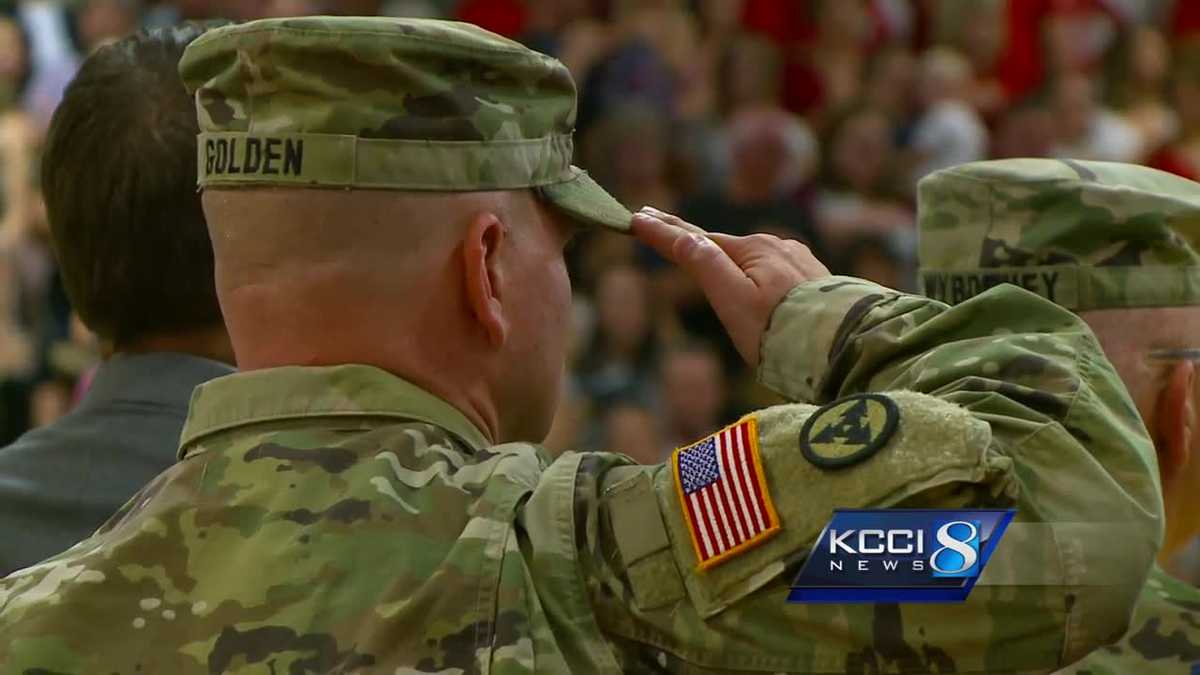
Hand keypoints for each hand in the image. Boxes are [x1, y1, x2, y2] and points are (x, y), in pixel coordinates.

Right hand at [631, 207, 829, 366]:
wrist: (847, 346)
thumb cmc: (783, 331)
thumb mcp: (735, 301)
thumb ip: (708, 266)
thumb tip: (682, 237)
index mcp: (751, 251)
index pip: (694, 240)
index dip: (663, 232)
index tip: (635, 219)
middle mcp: (774, 247)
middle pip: (719, 243)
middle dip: (685, 233)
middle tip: (653, 217)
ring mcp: (797, 261)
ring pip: (747, 255)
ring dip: (720, 249)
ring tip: (696, 243)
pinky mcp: (814, 279)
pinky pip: (770, 266)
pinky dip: (749, 263)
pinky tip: (749, 267)